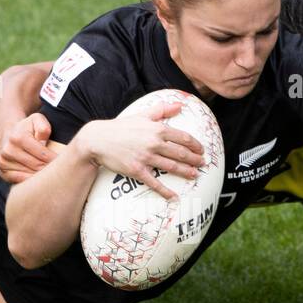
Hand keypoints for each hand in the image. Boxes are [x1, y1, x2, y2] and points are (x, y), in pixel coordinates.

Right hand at [0, 113, 56, 183]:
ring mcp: (4, 162)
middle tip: (63, 173)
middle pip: (37, 166)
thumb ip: (43, 127)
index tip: (66, 163)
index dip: (56, 160)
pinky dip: (32, 182)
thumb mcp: (37, 120)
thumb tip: (43, 142)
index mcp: (18, 138)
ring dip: (42, 177)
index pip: (43, 155)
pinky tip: (40, 180)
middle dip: (51, 170)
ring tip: (53, 177)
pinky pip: (20, 182)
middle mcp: (8, 151)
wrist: (8, 135)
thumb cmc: (27, 128)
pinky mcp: (3, 172)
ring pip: (30, 175)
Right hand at [75, 97, 204, 199]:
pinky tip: (174, 196)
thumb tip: (180, 105)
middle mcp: (154, 143)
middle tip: (203, 164)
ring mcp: (146, 158)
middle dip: (195, 160)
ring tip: (195, 175)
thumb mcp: (142, 114)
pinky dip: (165, 191)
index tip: (201, 150)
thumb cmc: (121, 126)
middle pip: (181, 153)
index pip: (183, 138)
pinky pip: (154, 183)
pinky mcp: (137, 170)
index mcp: (157, 129)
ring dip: (186, 172)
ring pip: (172, 167)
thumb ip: (162, 110)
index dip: (195, 145)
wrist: (98, 139)